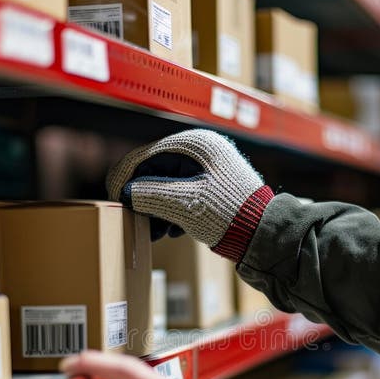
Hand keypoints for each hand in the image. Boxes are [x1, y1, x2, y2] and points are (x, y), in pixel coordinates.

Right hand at [106, 129, 272, 260]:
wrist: (265, 234)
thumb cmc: (230, 215)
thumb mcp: (184, 204)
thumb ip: (150, 194)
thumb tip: (126, 193)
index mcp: (196, 144)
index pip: (148, 156)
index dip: (127, 178)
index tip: (115, 198)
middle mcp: (202, 150)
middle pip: (157, 171)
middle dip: (143, 197)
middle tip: (135, 221)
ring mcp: (209, 168)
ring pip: (169, 184)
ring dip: (157, 208)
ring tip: (155, 232)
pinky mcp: (214, 186)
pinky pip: (183, 193)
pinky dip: (172, 210)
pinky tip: (171, 231)